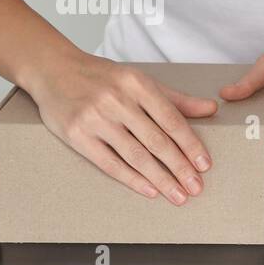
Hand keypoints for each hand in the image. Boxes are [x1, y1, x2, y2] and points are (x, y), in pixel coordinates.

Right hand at [30, 54, 216, 203]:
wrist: (52, 69)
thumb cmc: (102, 77)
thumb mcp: (140, 80)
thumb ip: (176, 98)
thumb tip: (211, 108)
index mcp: (137, 84)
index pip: (171, 120)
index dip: (190, 145)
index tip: (204, 165)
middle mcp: (117, 100)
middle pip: (156, 141)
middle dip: (180, 167)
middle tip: (196, 187)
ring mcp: (95, 118)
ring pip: (135, 155)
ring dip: (160, 178)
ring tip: (178, 195)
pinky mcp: (76, 134)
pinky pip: (109, 162)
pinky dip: (132, 178)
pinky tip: (150, 190)